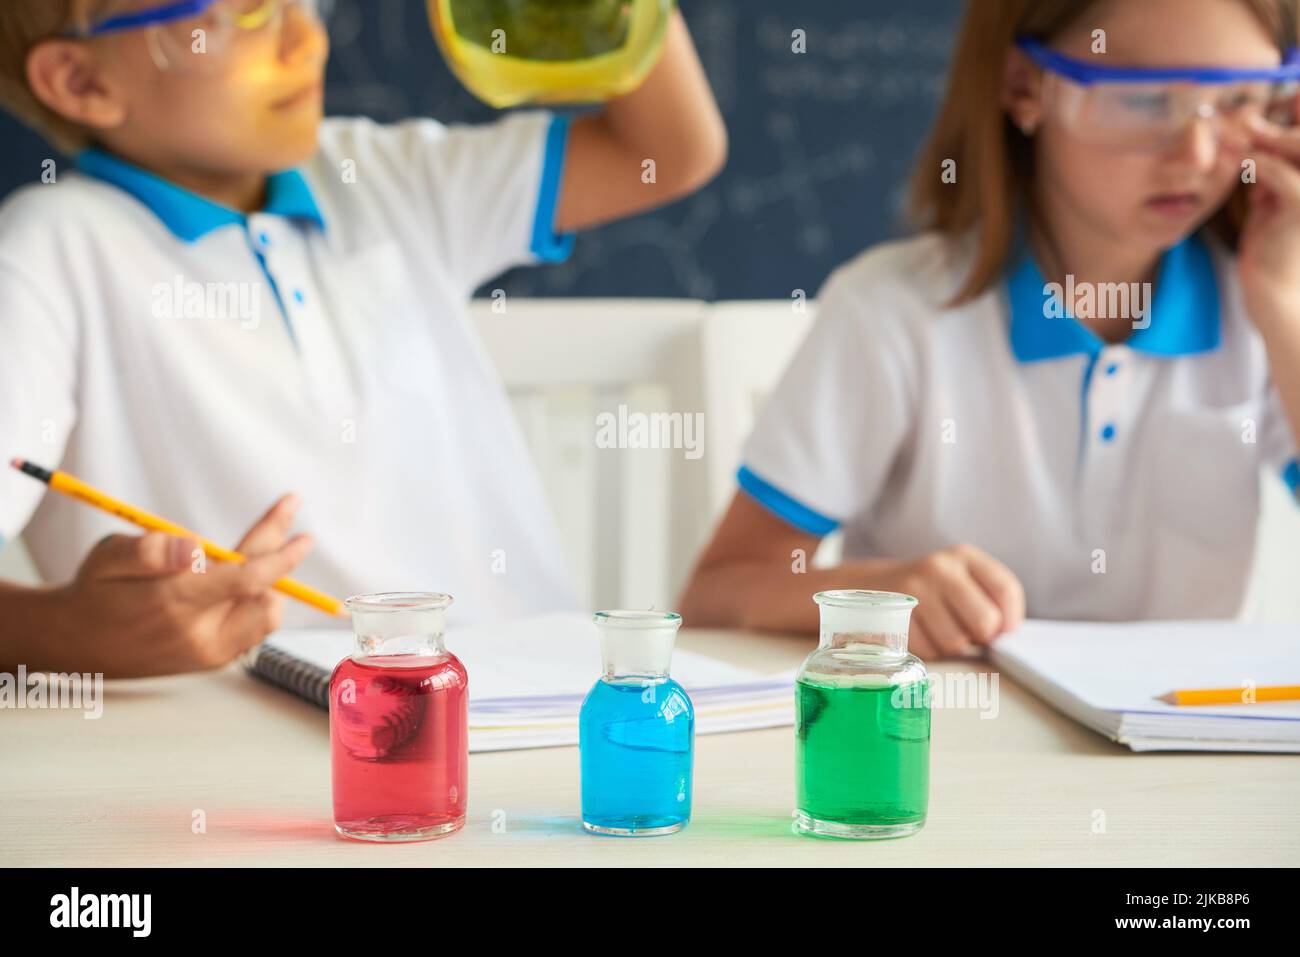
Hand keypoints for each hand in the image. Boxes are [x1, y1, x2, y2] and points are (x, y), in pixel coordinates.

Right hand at [50, 494, 313, 676]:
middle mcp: (198, 634)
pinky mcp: (212, 661)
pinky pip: (254, 631)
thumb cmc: (96, 590)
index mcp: (173, 603)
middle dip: (281, 556)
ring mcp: (208, 653)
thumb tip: (196, 548)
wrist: (78, 643)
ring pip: (267, 616)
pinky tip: (245, 585)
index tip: (301, 532)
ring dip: (272, 584)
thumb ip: (152, 550)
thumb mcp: (109, 556)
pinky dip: (258, 604)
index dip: (280, 555)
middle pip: (264, 593)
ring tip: (258, 557)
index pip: (246, 579)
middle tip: (289, 528)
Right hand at [878, 544, 1025, 659]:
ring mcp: (913, 590)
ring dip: (954, 646)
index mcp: (964, 556)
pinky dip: (931, 651)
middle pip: (985, 621)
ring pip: (956, 641)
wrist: (877, 585)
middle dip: (982, 637)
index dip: (1010, 620)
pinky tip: (925, 636)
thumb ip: (992, 600)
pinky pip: (929, 650)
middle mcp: (939, 567)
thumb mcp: (964, 579)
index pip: (1005, 589)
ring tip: (943, 632)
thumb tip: (1005, 635)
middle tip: (971, 634)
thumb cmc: (935, 590)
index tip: (1002, 631)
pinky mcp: (893, 614)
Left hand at [1238, 117, 1299, 331]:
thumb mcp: (1270, 198)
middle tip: (1245, 116)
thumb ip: (1270, 171)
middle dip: (1279, 120)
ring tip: (1239, 132)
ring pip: (1297, 146)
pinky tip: (1241, 163)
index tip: (1274, 103)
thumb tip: (1253, 141)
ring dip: (1266, 136)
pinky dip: (1257, 163)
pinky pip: (1279, 172)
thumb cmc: (1270, 241)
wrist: (1272, 284)